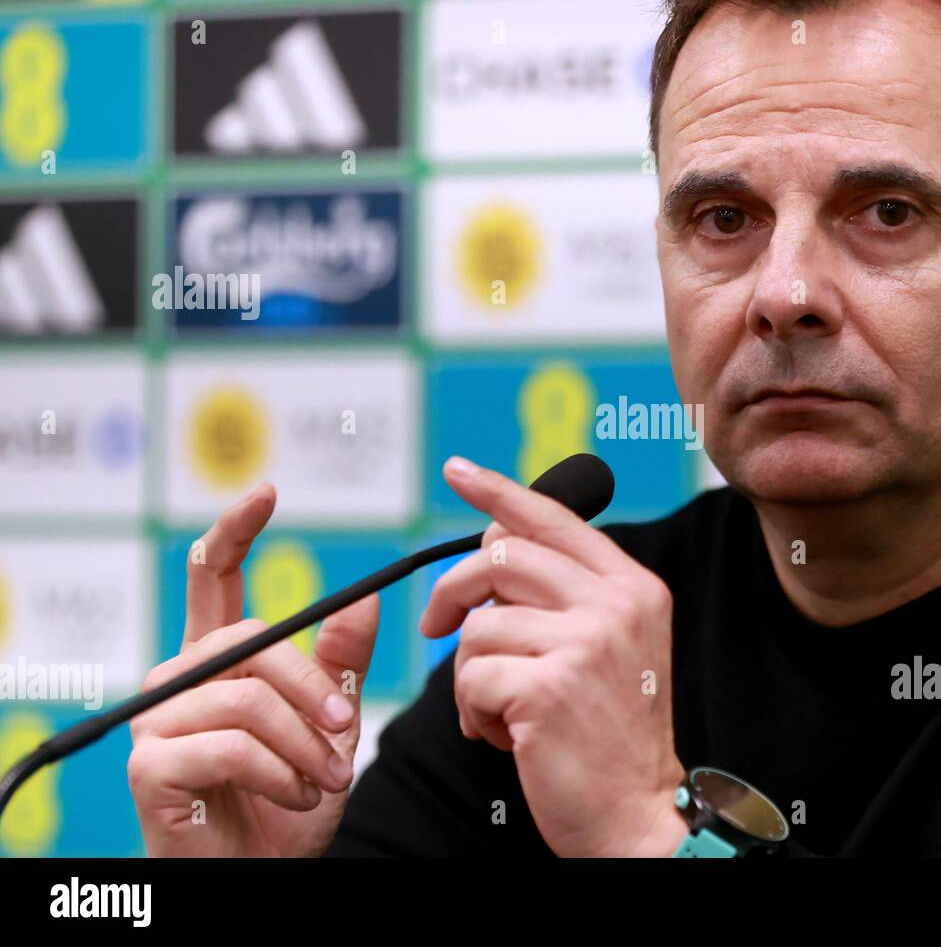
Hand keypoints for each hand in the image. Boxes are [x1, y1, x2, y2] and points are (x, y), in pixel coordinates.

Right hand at [127, 483, 379, 856]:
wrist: (264, 872)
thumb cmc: (289, 798)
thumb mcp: (330, 725)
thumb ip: (340, 663)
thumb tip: (366, 599)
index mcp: (220, 660)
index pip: (217, 578)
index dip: (236, 531)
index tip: (266, 492)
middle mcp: (179, 679)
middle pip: (249, 641)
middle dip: (312, 687)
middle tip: (348, 732)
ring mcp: (157, 722)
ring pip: (246, 699)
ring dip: (303, 744)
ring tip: (323, 778)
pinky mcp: (150, 766)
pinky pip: (229, 746)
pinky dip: (277, 774)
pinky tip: (293, 795)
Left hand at [420, 456, 687, 856]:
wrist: (639, 815)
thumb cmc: (610, 735)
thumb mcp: (609, 647)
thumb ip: (566, 594)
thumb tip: (493, 550)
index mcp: (632, 587)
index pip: (554, 518)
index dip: (500, 492)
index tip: (458, 470)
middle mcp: (616, 604)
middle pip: (500, 559)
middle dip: (453, 594)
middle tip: (435, 628)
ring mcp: (586, 642)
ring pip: (477, 624)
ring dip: (468, 673)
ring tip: (499, 709)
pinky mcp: (549, 686)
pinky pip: (470, 675)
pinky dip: (472, 711)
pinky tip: (504, 735)